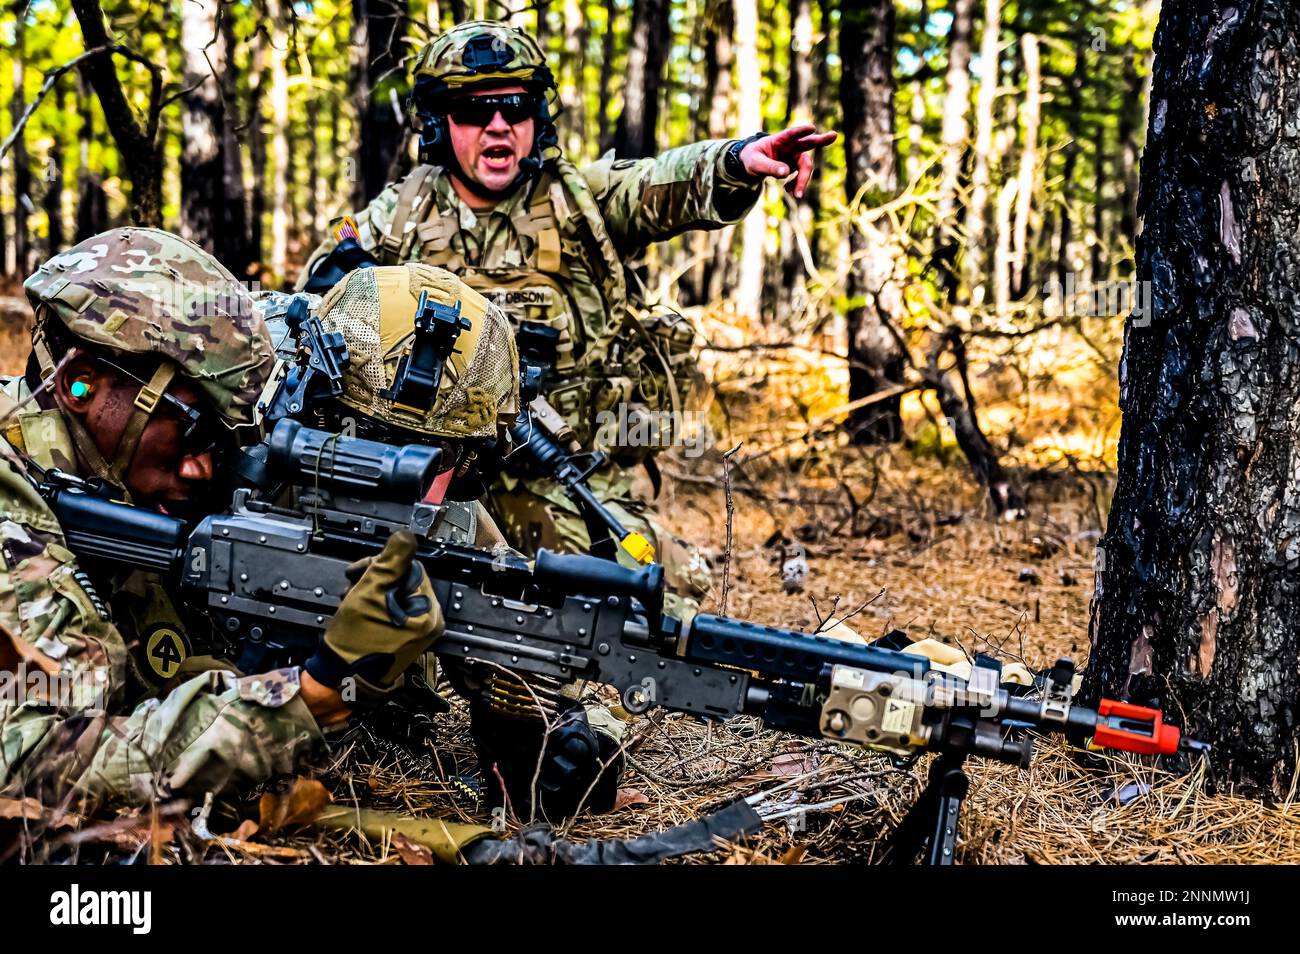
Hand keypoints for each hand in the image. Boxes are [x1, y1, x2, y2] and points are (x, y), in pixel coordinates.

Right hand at [306, 530, 443, 704]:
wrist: (339, 679)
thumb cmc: (353, 643)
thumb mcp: (369, 592)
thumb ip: (391, 562)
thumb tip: (407, 536)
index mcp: (429, 612)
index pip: (411, 569)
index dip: (382, 567)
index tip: (359, 572)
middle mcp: (430, 623)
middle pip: (404, 581)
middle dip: (375, 581)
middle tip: (353, 588)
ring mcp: (419, 632)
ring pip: (396, 595)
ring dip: (372, 592)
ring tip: (352, 602)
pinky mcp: (406, 638)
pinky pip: (395, 611)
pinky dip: (375, 607)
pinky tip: (358, 612)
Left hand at [738, 123, 838, 197]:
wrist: (753, 165)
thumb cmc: (752, 159)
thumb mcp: (755, 164)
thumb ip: (769, 167)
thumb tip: (786, 173)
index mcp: (779, 140)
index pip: (791, 134)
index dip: (801, 131)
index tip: (811, 128)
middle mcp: (790, 146)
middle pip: (808, 143)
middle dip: (821, 140)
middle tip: (834, 135)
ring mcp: (795, 156)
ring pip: (805, 167)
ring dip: (802, 181)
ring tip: (796, 196)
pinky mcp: (797, 166)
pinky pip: (801, 177)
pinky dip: (797, 185)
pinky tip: (788, 191)